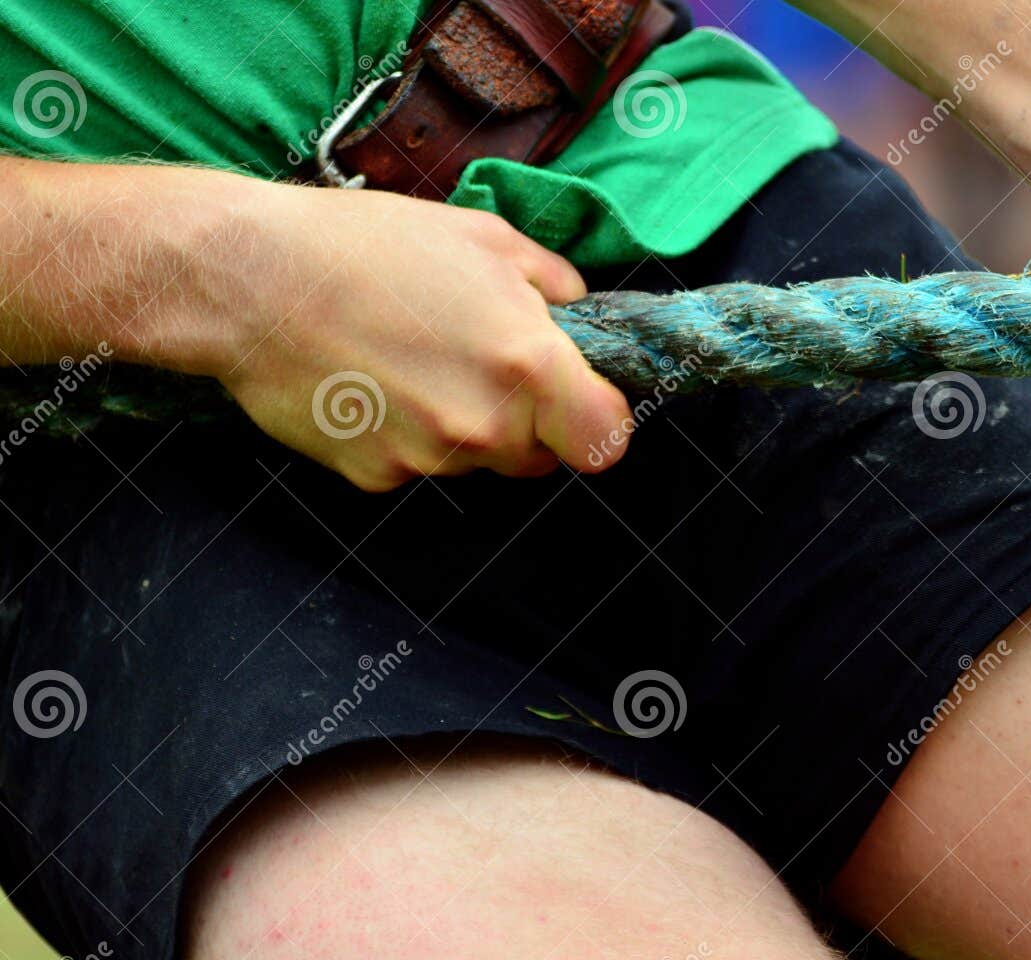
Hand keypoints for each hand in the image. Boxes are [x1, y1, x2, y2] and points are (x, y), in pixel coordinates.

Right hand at [209, 182, 630, 491]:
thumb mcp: (483, 237)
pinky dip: (403, 435)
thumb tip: (577, 309)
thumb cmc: (367, 247)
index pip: (606, 440)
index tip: (582, 404)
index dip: (598, 420)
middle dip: (523, 418)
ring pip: (474, 459)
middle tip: (475, 359)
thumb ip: (552, 282)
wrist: (250, 280)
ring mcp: (430, 459)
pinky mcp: (378, 477)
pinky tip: (371, 381)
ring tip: (410, 357)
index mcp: (530, 366)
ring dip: (460, 424)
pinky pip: (415, 465)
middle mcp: (487, 425)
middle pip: (538, 454)